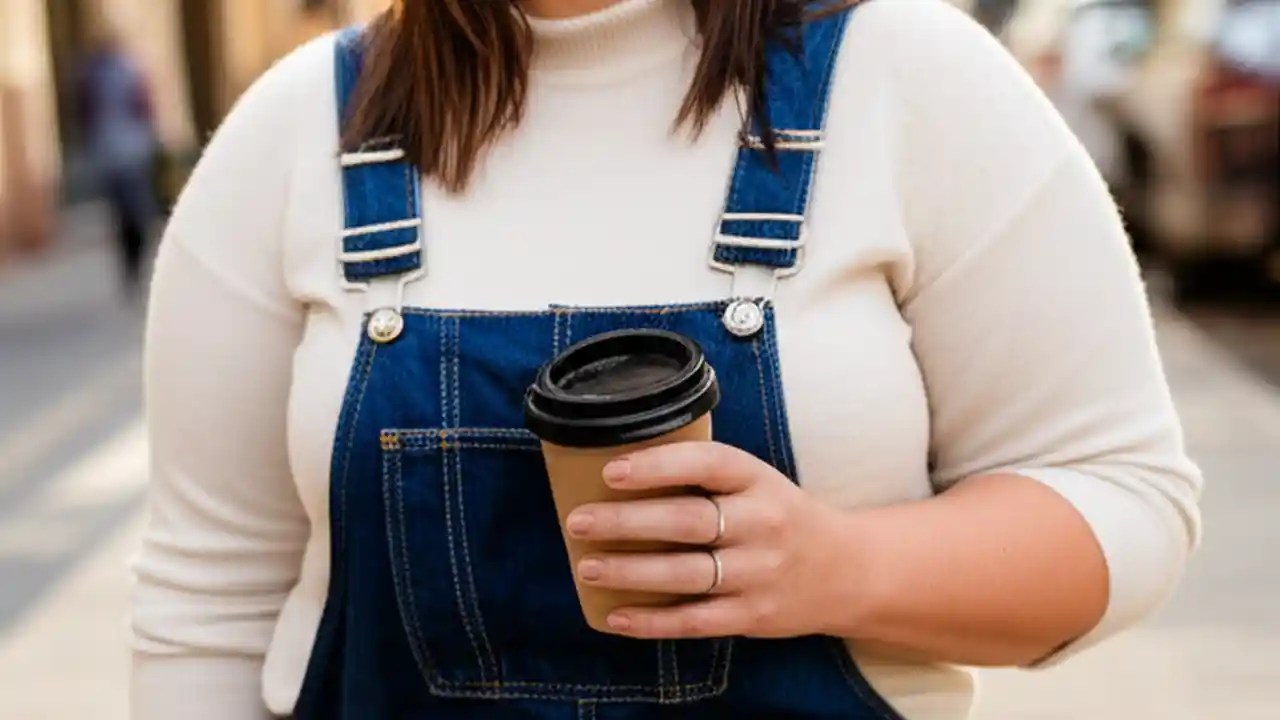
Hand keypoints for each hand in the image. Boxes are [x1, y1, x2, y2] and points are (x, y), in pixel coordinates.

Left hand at [564, 441, 855, 639]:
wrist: (846, 570)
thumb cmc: (780, 516)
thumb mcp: (756, 482)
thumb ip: (703, 477)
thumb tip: (617, 470)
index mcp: (758, 480)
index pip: (706, 464)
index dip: (657, 466)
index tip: (611, 470)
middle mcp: (761, 524)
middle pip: (686, 520)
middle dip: (626, 522)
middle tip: (578, 521)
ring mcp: (759, 573)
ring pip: (686, 573)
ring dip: (630, 571)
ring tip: (586, 566)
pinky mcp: (753, 615)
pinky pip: (695, 620)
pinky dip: (652, 621)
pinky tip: (616, 616)